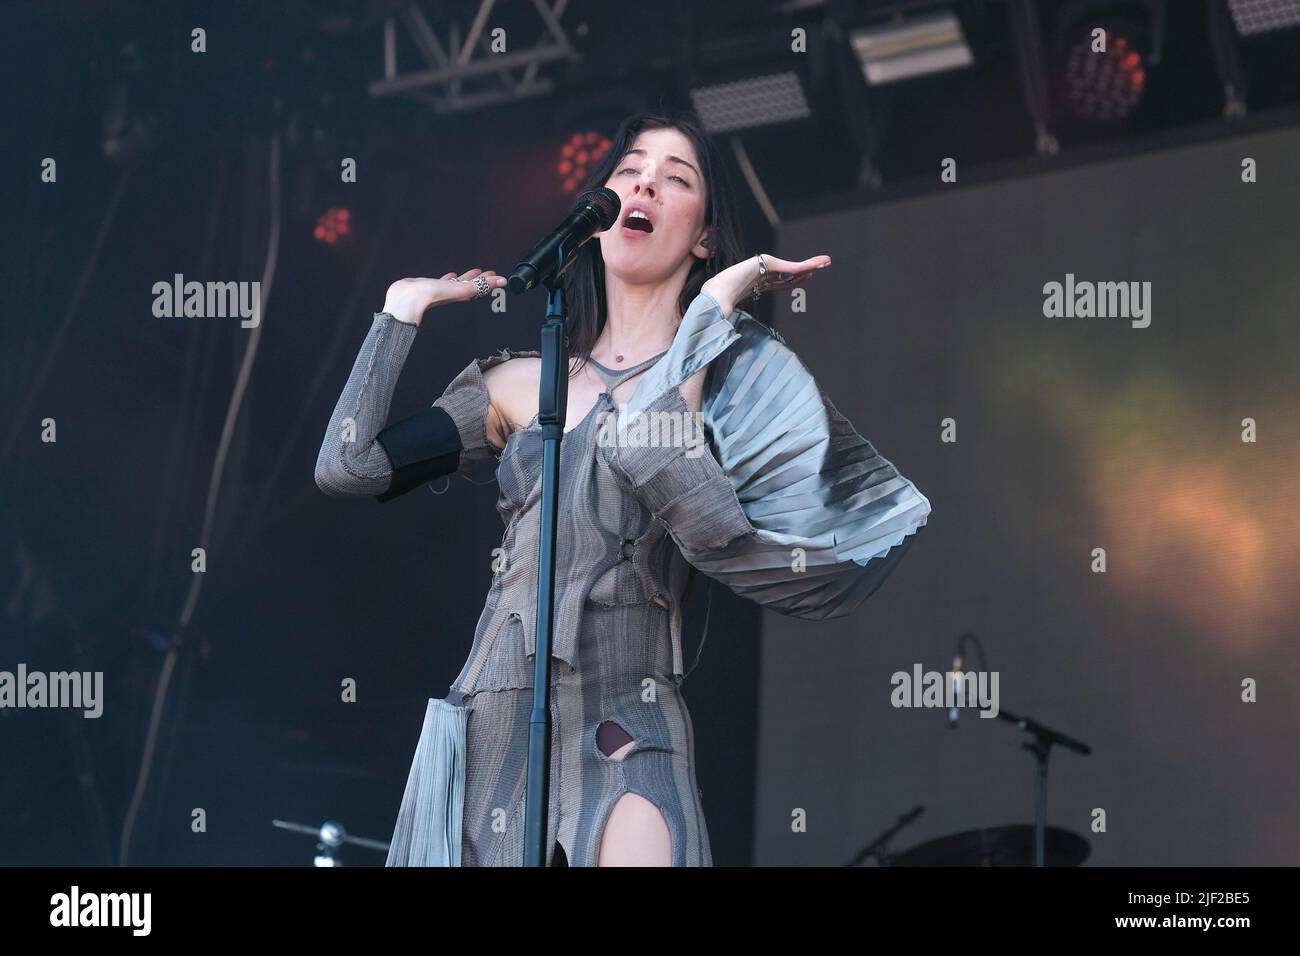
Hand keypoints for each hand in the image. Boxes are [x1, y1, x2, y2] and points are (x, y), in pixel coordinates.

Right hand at [381, 268, 506, 326]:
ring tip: (474, 272)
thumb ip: (480, 285)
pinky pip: (443, 282)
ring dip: (466, 278)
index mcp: (461, 294)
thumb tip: (502, 281)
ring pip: (458, 283)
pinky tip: (450, 275)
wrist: (407, 298)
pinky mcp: (429, 286)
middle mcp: (453, 293)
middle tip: (489, 272)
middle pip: (471, 285)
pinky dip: (449, 278)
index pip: (480, 288)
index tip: (499, 277)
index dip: (489, 282)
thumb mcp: (460, 290)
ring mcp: (441, 290)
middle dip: (480, 279)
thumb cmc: (431, 296)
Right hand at [700, 254, 830, 316]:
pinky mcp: (767, 263)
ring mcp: (763, 267)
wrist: (715, 296)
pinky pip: (793, 267)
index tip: (806, 277)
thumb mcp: (730, 315)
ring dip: (812, 265)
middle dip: (805, 270)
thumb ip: (732, 323)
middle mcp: (760, 273)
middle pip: (788, 273)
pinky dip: (808, 265)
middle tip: (821, 265)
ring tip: (826, 261)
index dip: (793, 280)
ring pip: (794, 268)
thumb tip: (729, 341)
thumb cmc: (718, 307)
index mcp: (753, 284)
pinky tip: (820, 263)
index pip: (778, 282)